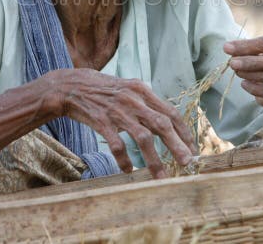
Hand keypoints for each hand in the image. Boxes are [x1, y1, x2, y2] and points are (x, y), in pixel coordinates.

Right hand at [43, 69, 197, 178]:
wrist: (71, 86)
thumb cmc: (103, 90)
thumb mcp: (127, 89)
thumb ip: (146, 102)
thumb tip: (167, 121)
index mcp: (141, 90)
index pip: (170, 112)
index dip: (183, 131)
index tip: (192, 148)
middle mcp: (132, 99)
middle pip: (161, 124)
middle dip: (177, 145)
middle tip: (187, 163)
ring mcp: (117, 110)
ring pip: (142, 137)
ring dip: (154, 159)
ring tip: (160, 176)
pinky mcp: (101, 121)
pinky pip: (117, 144)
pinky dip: (124, 159)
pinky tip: (128, 170)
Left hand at [223, 36, 262, 114]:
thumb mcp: (260, 51)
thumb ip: (248, 49)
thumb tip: (228, 48)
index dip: (246, 45)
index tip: (227, 48)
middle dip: (251, 62)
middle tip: (232, 63)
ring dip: (253, 75)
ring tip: (237, 72)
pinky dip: (256, 88)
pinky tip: (244, 84)